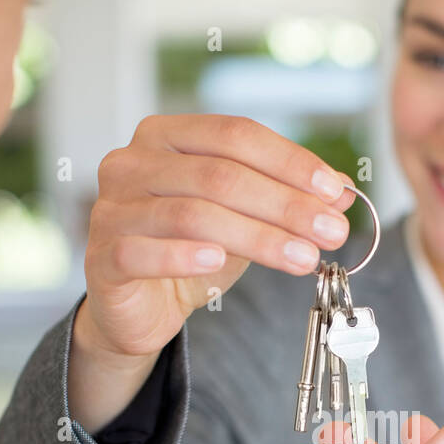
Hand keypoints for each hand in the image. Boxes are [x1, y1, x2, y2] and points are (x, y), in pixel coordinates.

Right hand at [69, 114, 355, 429]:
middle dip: (284, 205)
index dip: (288, 161)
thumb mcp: (245, 219)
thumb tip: (341, 189)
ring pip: (192, 214)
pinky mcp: (101, 256)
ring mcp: (111, 208)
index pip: (234, 135)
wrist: (139, 309)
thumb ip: (284, 197)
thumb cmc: (191, 252)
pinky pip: (144, 252)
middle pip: (219, 175)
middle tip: (330, 232)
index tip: (333, 192)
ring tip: (303, 259)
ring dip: (257, 237)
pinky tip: (219, 264)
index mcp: (165, 136)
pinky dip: (184, 256)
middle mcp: (131, 163)